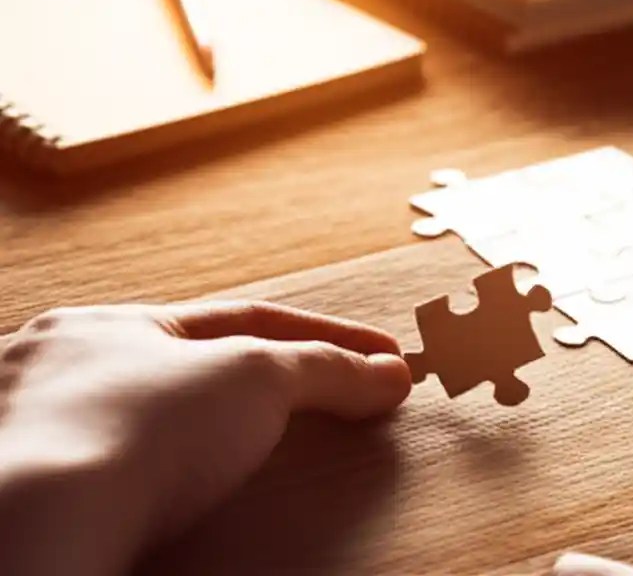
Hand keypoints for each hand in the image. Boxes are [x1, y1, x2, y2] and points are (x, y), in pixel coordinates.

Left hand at [0, 301, 411, 575]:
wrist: (37, 524)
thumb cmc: (126, 431)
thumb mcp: (256, 377)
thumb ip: (325, 368)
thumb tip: (384, 374)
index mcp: (107, 326)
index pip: (241, 320)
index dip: (324, 339)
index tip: (380, 360)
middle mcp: (61, 377)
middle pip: (190, 372)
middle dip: (265, 387)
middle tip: (332, 404)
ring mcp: (42, 444)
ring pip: (148, 430)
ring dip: (213, 443)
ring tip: (262, 462)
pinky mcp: (44, 509)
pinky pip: (123, 487)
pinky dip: (170, 492)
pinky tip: (192, 506)